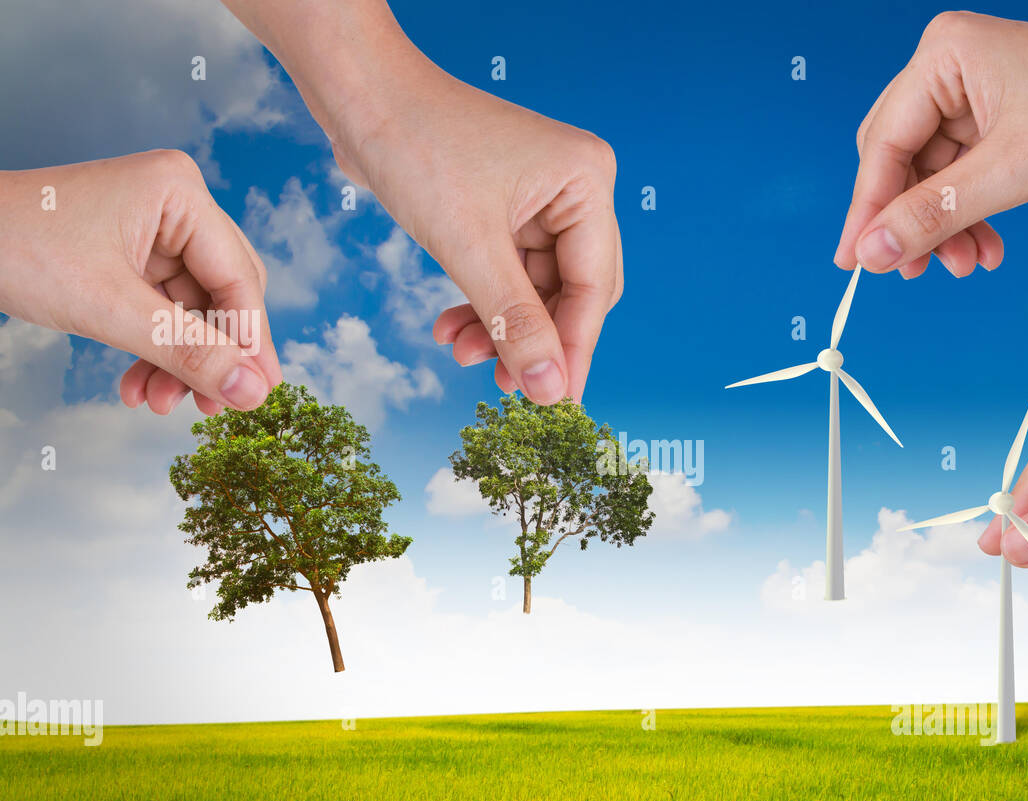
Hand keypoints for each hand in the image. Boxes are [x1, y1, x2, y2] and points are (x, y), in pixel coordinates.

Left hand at [0, 150, 280, 414]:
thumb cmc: (14, 248)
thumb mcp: (109, 309)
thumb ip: (188, 352)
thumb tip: (253, 393)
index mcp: (180, 194)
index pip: (237, 280)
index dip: (249, 343)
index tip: (258, 396)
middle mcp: (176, 206)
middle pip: (223, 296)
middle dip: (212, 356)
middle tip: (215, 408)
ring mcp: (154, 231)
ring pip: (193, 313)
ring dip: (178, 362)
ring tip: (158, 403)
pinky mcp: (132, 255)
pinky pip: (162, 312)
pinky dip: (153, 351)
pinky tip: (137, 386)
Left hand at [338, 63, 620, 404]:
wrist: (358, 93)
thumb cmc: (415, 143)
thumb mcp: (469, 247)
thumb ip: (515, 322)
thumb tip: (551, 389)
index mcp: (586, 182)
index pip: (592, 287)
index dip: (572, 348)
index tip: (554, 401)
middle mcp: (572, 190)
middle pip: (570, 292)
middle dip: (531, 338)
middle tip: (504, 384)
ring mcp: (538, 200)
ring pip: (533, 290)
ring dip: (498, 325)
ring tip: (460, 354)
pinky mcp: (502, 210)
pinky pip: (505, 275)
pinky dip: (480, 304)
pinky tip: (449, 328)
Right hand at [834, 3, 1027, 278]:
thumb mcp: (1011, 174)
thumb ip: (932, 216)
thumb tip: (871, 254)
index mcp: (943, 57)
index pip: (884, 145)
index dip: (868, 210)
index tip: (853, 263)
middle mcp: (950, 70)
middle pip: (899, 162)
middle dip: (910, 222)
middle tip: (910, 273)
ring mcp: (972, 96)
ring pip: (930, 180)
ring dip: (944, 228)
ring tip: (965, 266)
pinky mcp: (995, 121)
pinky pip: (961, 180)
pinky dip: (968, 218)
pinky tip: (985, 249)